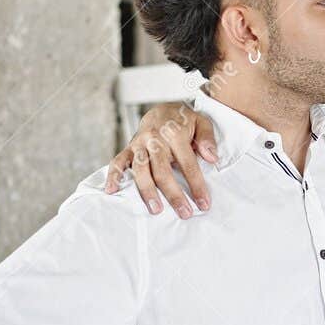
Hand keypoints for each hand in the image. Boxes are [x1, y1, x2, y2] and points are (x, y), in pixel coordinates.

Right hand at [104, 102, 217, 218]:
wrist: (162, 110)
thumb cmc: (184, 122)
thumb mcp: (202, 122)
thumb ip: (207, 139)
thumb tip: (212, 157)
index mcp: (174, 132)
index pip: (187, 163)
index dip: (196, 185)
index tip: (204, 203)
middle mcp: (154, 138)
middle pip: (162, 170)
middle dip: (174, 194)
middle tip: (184, 213)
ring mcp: (139, 144)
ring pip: (141, 169)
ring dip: (147, 191)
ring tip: (156, 210)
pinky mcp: (128, 148)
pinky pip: (117, 162)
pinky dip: (113, 176)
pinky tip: (111, 191)